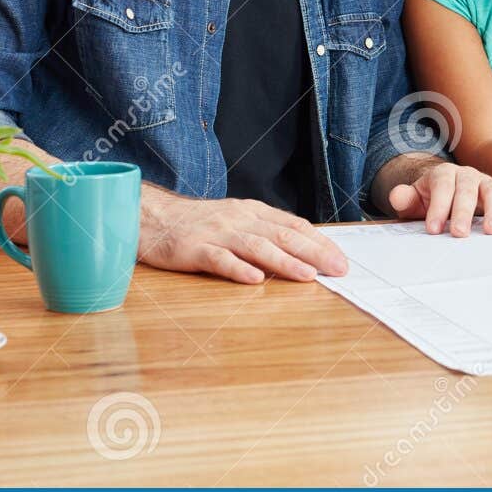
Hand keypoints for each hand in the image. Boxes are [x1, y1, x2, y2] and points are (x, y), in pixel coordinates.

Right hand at [139, 187, 347, 283]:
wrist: (151, 216)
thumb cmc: (198, 224)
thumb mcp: (236, 220)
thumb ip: (264, 233)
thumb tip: (302, 251)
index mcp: (252, 212)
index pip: (294, 225)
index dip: (320, 242)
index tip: (340, 259)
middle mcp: (238, 220)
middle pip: (282, 235)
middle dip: (314, 253)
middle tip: (337, 269)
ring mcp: (216, 234)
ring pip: (256, 246)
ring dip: (284, 261)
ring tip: (307, 275)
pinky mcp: (193, 249)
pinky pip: (218, 259)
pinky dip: (238, 269)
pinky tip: (254, 279)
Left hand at [385, 161, 491, 236]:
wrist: (447, 188)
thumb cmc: (431, 198)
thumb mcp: (414, 199)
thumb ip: (405, 198)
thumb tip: (396, 196)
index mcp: (443, 174)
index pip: (441, 187)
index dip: (437, 207)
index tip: (433, 229)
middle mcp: (467, 175)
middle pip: (466, 189)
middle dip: (463, 211)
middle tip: (459, 233)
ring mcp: (486, 182)